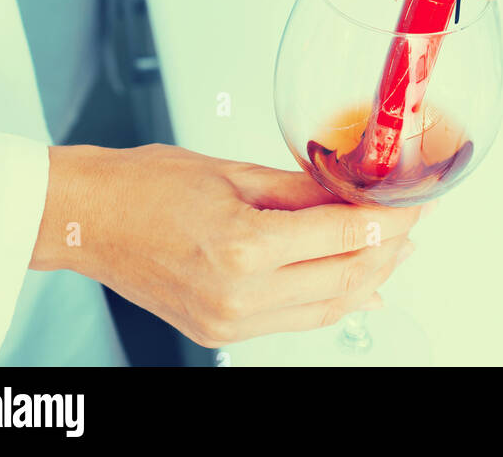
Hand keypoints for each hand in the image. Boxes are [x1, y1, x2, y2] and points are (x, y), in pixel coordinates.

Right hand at [32, 144, 420, 346]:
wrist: (89, 220)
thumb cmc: (147, 185)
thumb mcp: (233, 171)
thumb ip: (300, 189)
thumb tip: (353, 193)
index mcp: (244, 248)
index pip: (342, 236)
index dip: (389, 220)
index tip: (413, 203)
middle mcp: (240, 296)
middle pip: (344, 280)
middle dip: (388, 251)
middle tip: (411, 223)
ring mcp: (230, 323)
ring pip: (326, 309)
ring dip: (367, 280)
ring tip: (392, 250)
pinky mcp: (221, 333)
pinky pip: (295, 322)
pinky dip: (331, 302)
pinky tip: (354, 284)